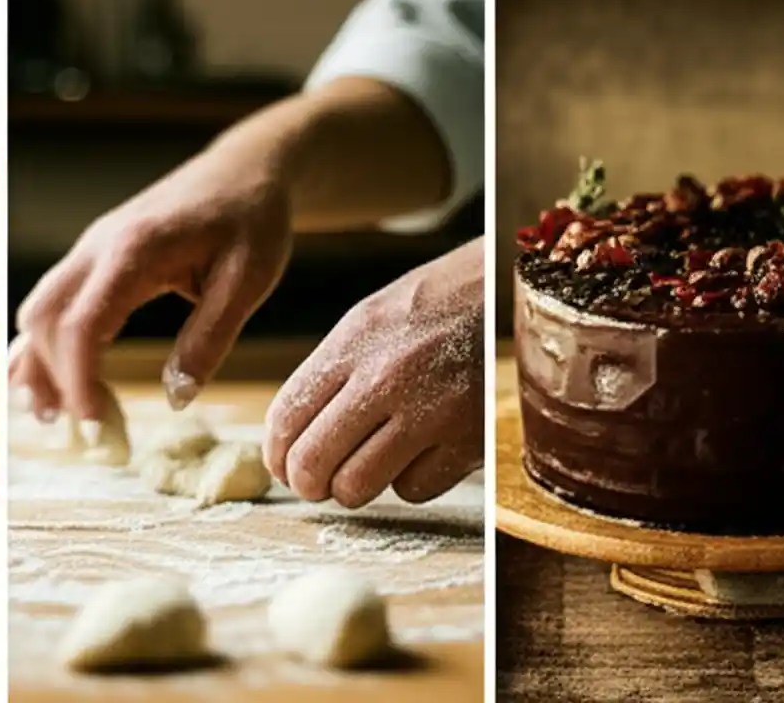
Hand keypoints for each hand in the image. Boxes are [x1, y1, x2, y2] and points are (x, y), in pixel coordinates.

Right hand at [11, 138, 292, 422]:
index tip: (93, 425)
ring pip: (41, 307)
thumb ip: (210, 337)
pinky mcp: (96, 256)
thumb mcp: (249, 281)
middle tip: (82, 433)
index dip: (78, 379)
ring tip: (52, 416)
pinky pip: (56, 300)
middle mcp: (99, 245)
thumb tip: (177, 399)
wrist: (246, 169)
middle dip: (54, 378)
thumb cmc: (254, 220)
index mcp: (136, 248)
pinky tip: (55, 380)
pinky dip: (49, 342)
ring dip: (40, 362)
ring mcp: (92, 248)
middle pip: (48, 317)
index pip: (84, 322)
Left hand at [264, 238, 483, 506]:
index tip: (282, 466)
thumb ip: (329, 374)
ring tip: (363, 468)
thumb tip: (290, 437)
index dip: (276, 455)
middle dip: (306, 484)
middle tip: (316, 483)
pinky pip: (412, 490)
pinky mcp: (468, 441)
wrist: (508, 293)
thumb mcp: (368, 319)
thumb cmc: (432, 306)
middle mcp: (385, 378)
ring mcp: (429, 412)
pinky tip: (418, 452)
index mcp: (353, 343)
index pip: (285, 419)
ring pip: (356, 487)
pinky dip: (408, 481)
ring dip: (352, 488)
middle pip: (312, 463)